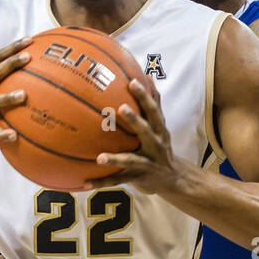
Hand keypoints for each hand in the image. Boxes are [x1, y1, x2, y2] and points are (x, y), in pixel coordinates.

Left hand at [84, 78, 182, 195]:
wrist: (173, 178)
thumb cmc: (160, 147)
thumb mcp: (160, 126)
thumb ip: (154, 104)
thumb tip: (148, 76)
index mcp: (159, 130)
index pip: (152, 110)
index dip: (144, 96)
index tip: (132, 82)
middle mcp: (155, 145)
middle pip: (146, 130)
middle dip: (135, 120)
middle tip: (121, 108)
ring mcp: (147, 163)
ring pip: (131, 160)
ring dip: (116, 159)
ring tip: (100, 158)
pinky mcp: (138, 178)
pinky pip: (118, 181)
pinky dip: (102, 182)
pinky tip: (85, 182)